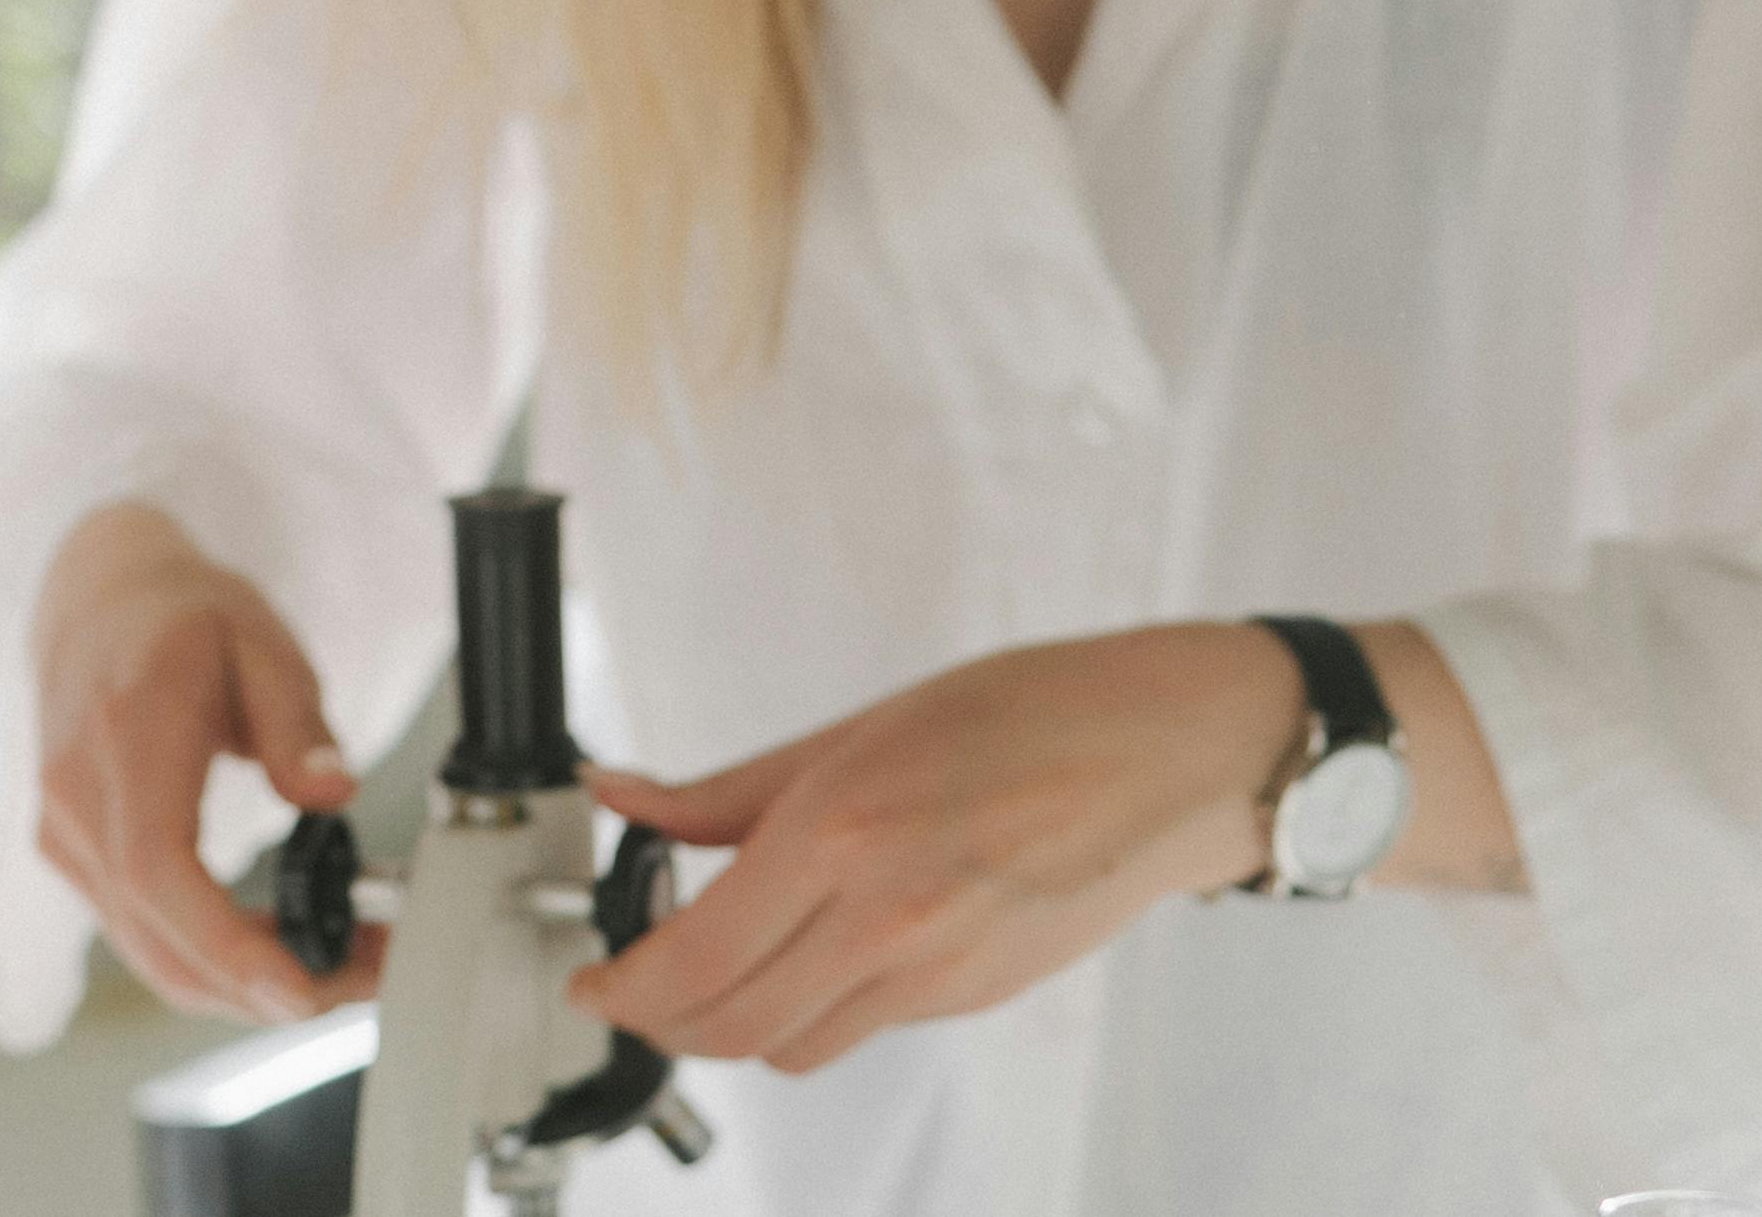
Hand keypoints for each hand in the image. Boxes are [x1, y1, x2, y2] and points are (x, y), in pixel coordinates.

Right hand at [29, 499, 374, 1019]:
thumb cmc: (182, 619)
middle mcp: (79, 795)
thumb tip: (332, 791)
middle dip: (265, 986)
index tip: (299, 990)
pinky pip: (143, 937)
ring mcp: (65, 834)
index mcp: (127, 733)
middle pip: (159, 937)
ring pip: (152, 954)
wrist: (97, 603)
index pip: (157, 866)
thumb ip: (297, 721)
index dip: (225, 945)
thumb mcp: (261, 643)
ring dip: (246, 984)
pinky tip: (278, 946)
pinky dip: (212, 961)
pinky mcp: (73, 859)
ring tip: (342, 961)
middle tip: (365, 975)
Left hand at [568, 623, 1306, 1077]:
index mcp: (842, 834)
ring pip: (792, 1046)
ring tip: (712, 965)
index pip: (694, 960)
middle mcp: (887, 919)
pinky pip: (861, 1026)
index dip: (622, 989)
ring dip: (734, 1023)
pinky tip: (810, 949)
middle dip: (661, 1022)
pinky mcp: (973, 998)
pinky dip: (812, 1007)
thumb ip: (725, 790)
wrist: (1169, 757)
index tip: (592, 980)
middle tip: (630, 984)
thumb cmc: (1031, 715)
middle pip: (731, 1029)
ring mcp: (937, 973)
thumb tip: (622, 795)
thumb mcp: (854, 729)